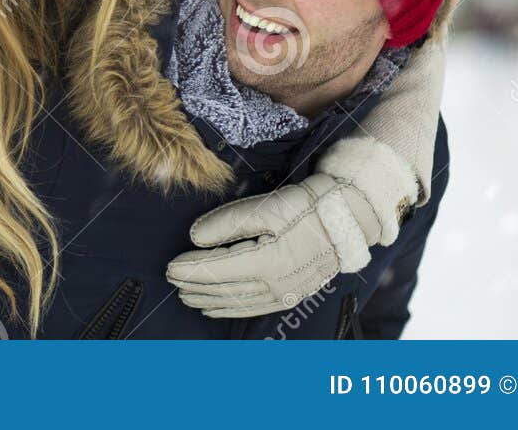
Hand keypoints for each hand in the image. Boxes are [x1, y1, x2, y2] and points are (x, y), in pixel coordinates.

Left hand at [165, 172, 383, 317]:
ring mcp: (285, 294)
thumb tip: (195, 237)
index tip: (169, 267)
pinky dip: (230, 309)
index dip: (190, 270)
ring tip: (186, 296)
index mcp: (268, 262)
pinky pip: (253, 308)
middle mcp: (275, 285)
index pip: (217, 270)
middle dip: (195, 286)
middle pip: (224, 289)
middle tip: (171, 280)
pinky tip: (214, 308)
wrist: (348, 221)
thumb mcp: (265, 207)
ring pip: (237, 302)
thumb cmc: (307, 208)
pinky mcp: (291, 295)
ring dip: (208, 300)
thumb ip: (226, 223)